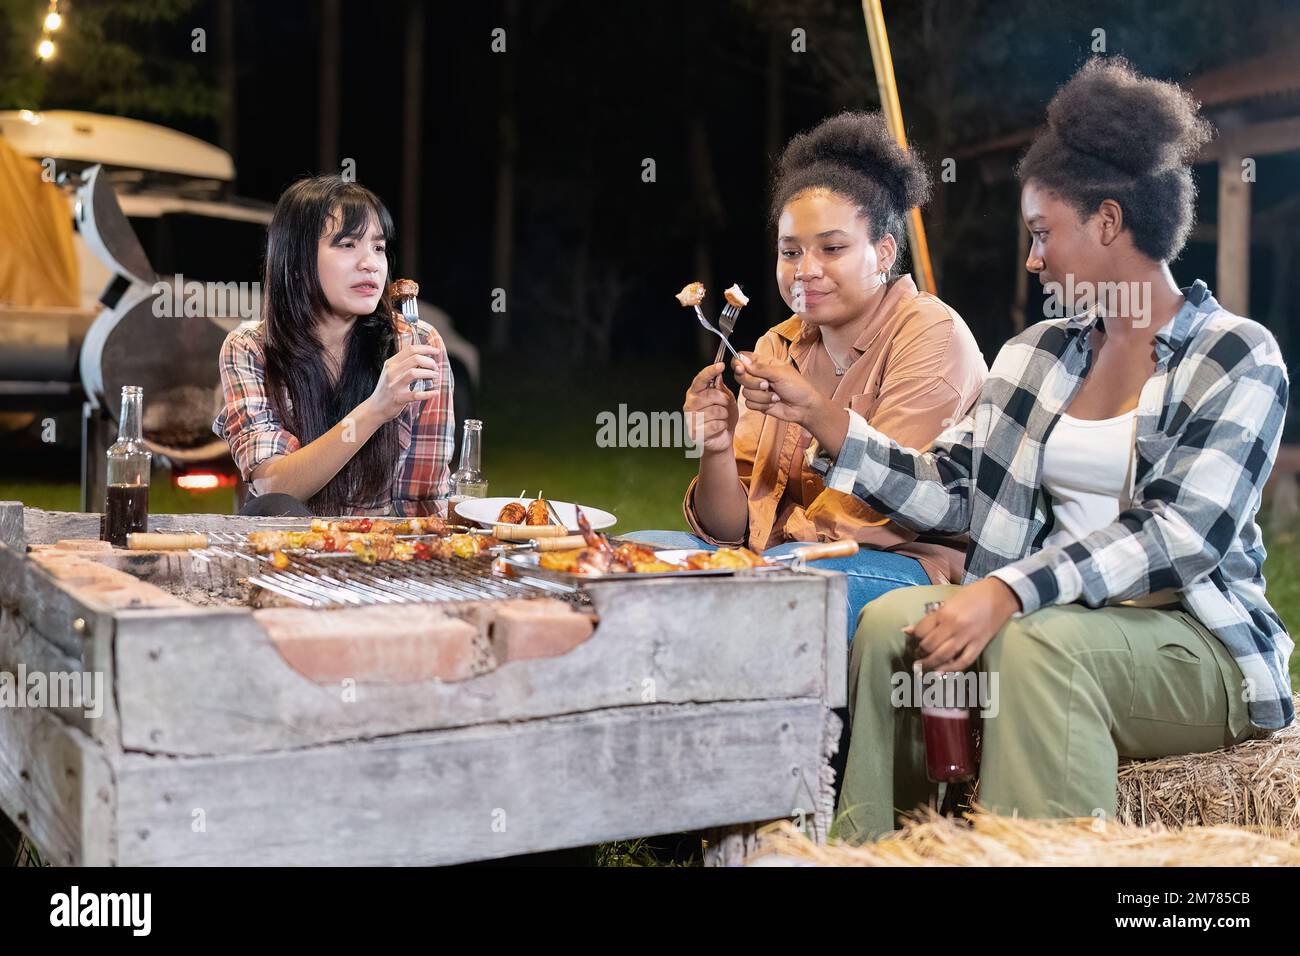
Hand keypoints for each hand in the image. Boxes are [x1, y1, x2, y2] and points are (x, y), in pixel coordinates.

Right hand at [367, 344, 439, 420]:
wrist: (375, 408)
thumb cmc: (387, 389)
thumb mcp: (391, 372)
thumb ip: (404, 363)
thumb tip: (424, 355)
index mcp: (391, 363)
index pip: (410, 349)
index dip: (426, 348)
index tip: (436, 351)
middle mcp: (391, 372)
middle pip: (415, 359)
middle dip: (430, 362)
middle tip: (435, 368)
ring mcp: (394, 385)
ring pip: (414, 373)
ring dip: (429, 373)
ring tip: (435, 376)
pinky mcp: (399, 398)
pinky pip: (416, 394)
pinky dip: (428, 393)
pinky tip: (435, 392)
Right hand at [684, 362, 738, 454]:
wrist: (722, 438)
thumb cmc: (723, 417)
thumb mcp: (726, 399)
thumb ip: (721, 388)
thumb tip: (718, 376)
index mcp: (695, 393)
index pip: (701, 379)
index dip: (710, 371)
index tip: (721, 365)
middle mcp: (690, 404)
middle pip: (711, 395)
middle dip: (723, 400)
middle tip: (724, 405)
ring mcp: (691, 419)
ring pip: (716, 411)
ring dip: (724, 415)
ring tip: (721, 418)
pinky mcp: (695, 433)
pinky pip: (716, 425)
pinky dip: (722, 426)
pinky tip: (719, 428)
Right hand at [731, 353, 824, 425]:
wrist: (804, 407)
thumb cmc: (798, 387)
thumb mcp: (780, 373)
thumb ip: (760, 368)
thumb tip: (742, 361)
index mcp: (763, 363)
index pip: (742, 359)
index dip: (738, 363)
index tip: (741, 368)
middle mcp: (758, 375)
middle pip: (740, 376)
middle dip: (753, 382)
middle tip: (767, 384)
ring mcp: (757, 389)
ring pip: (745, 392)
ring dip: (762, 396)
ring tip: (775, 395)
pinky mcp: (758, 402)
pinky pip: (749, 403)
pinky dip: (762, 404)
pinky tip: (773, 402)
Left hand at [905, 578, 1022, 672]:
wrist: (1001, 594)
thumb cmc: (973, 595)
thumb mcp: (949, 601)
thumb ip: (930, 617)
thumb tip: (908, 630)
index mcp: (944, 612)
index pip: (920, 630)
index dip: (913, 638)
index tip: (913, 641)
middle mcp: (954, 625)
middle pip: (929, 646)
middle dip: (920, 654)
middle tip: (917, 657)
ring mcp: (968, 636)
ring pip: (943, 656)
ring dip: (930, 664)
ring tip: (923, 668)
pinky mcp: (980, 645)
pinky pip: (963, 661)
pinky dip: (951, 669)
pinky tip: (941, 672)